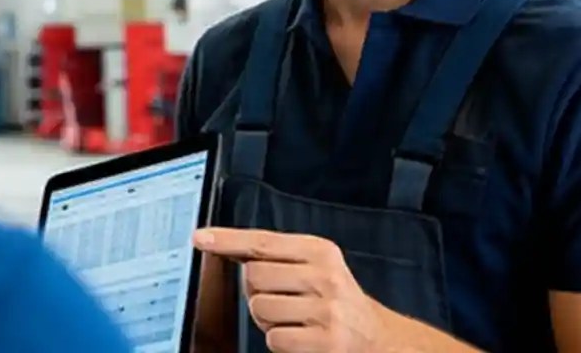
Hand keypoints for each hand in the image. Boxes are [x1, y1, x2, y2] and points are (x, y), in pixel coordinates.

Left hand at [192, 228, 394, 352]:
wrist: (380, 339)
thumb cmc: (338, 303)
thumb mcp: (317, 268)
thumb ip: (277, 258)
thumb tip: (225, 245)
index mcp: (320, 251)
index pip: (262, 242)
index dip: (227, 240)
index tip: (200, 238)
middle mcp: (325, 276)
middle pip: (253, 277)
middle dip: (258, 294)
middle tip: (284, 302)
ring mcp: (327, 309)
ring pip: (260, 309)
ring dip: (268, 321)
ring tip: (294, 322)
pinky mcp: (327, 342)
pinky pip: (275, 339)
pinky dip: (281, 342)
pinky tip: (302, 339)